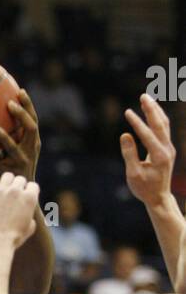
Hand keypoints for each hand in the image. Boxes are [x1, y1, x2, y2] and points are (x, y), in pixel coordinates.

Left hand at [0, 88, 38, 179]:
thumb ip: (10, 133)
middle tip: (9, 104)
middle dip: (22, 115)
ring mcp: (21, 162)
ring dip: (4, 137)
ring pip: (13, 148)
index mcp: (32, 141)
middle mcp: (30, 150)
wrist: (19, 190)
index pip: (33, 120)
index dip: (29, 106)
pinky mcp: (9, 174)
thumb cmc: (14, 164)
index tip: (20, 91)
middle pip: (31, 129)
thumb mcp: (18, 148)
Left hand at [0, 173, 39, 248]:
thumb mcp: (29, 228)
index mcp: (29, 198)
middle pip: (20, 179)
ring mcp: (1, 191)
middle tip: (14, 195)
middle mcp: (16, 191)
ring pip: (7, 176)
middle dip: (19, 186)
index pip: (33, 185)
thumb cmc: (13, 238)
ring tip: (4, 190)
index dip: (30, 191)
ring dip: (7, 182)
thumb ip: (30, 216)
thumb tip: (28, 214)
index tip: (26, 197)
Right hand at [121, 94, 175, 208]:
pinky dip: (157, 117)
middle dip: (151, 110)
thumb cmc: (144, 188)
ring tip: (146, 98)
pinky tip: (150, 110)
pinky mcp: (167, 148)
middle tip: (143, 96)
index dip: (137, 123)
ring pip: (164, 124)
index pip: (148, 135)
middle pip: (161, 125)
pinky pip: (164, 129)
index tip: (127, 112)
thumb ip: (129, 154)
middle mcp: (167, 150)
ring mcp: (169, 148)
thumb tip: (125, 134)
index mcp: (159, 157)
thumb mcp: (133, 174)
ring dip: (156, 110)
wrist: (158, 197)